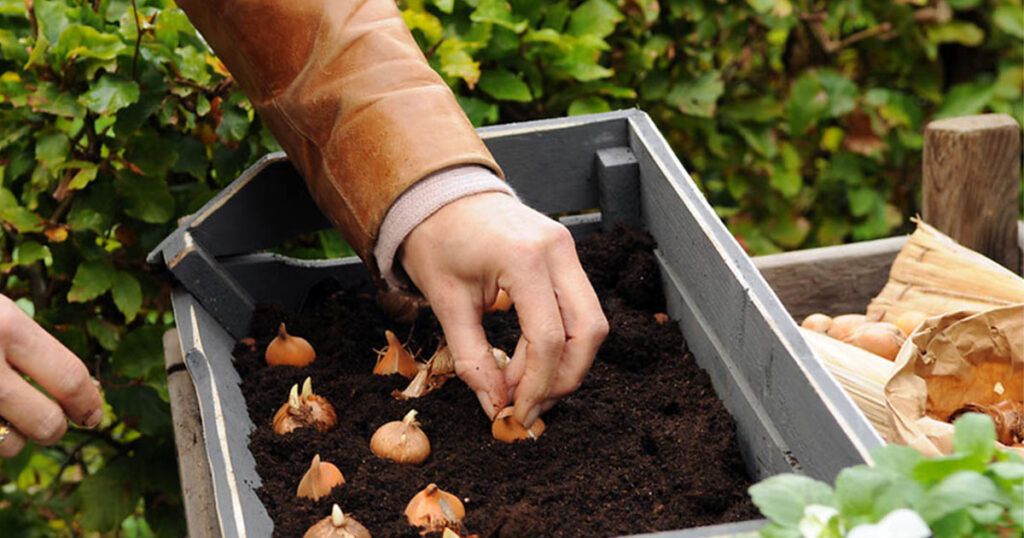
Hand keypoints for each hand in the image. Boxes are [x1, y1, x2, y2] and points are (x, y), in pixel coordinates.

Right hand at [0, 295, 103, 456]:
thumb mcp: (0, 316)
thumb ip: (36, 349)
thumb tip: (90, 391)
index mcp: (8, 327)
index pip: (69, 377)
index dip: (88, 403)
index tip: (93, 415)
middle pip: (47, 423)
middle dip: (55, 427)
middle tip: (50, 419)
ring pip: (11, 446)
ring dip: (15, 436)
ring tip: (3, 412)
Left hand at [402, 193, 607, 425]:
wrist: (440, 193)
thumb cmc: (436, 240)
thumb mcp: (445, 302)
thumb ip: (472, 358)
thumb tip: (495, 406)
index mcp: (524, 258)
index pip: (548, 337)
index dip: (537, 385)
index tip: (516, 414)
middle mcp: (557, 251)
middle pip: (588, 331)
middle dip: (564, 378)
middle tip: (530, 407)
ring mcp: (567, 250)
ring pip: (591, 322)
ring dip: (565, 364)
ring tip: (525, 388)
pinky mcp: (566, 256)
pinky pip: (578, 309)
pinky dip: (560, 342)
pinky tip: (530, 362)